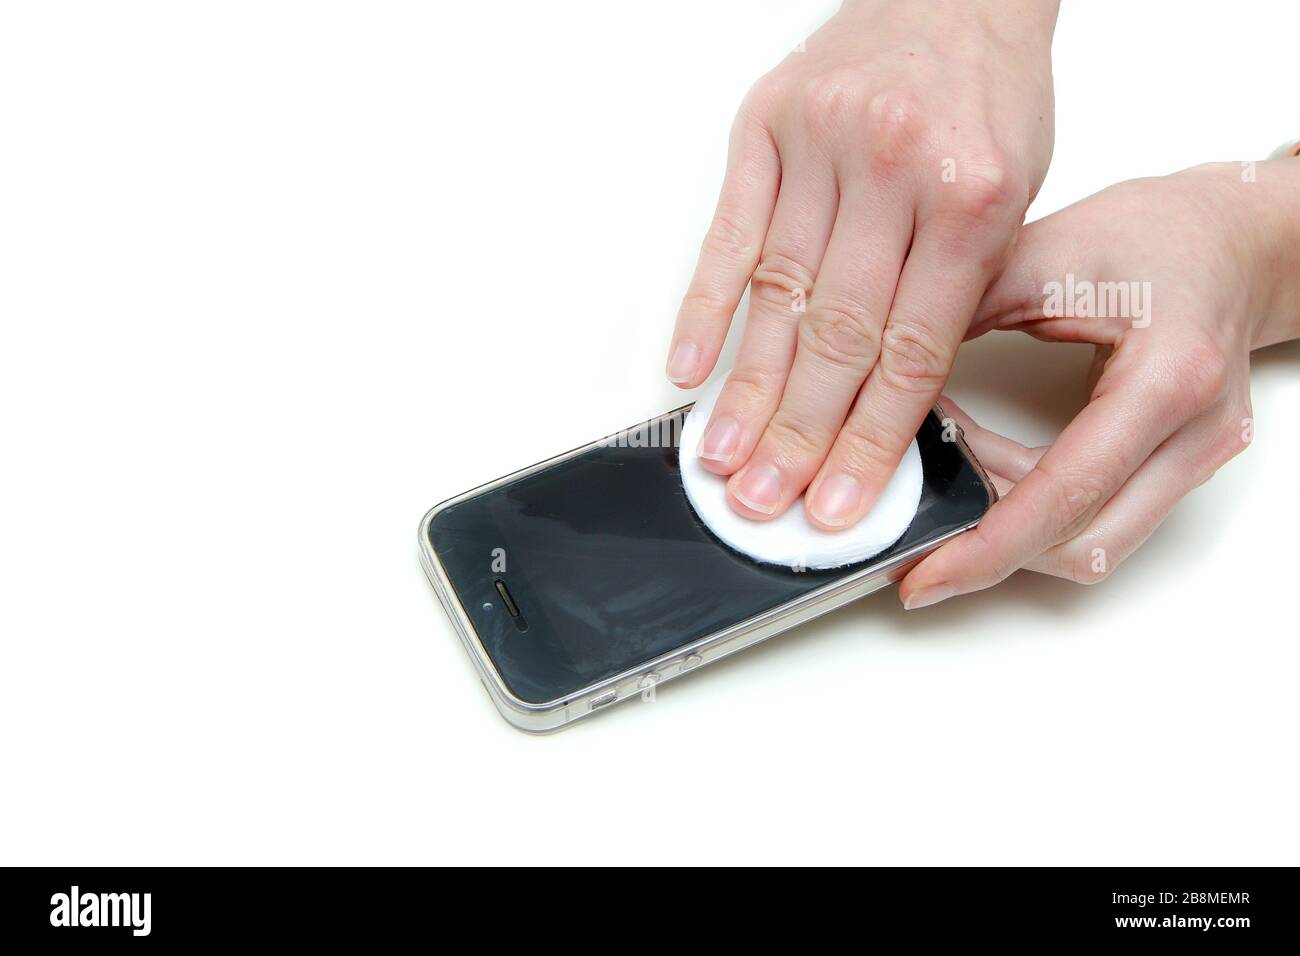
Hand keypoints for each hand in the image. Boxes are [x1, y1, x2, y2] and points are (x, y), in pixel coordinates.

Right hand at [666, 0, 1057, 528]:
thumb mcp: (1014, 196)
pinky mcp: (764, 126)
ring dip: (746, 387)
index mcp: (971, 196)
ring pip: (776, 294)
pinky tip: (688, 366)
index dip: (870, 439)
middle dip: (798, 432)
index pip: (911, 351)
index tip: (841, 501)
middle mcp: (892, 168)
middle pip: (835, 334)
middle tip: (767, 500)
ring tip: (723, 456)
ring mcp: (820, 144)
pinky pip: (727, 231)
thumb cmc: (987, 96)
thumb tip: (885, 405)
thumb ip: (952, 294)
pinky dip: (703, 305)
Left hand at [900, 161, 1299, 607]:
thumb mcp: (1043, 254)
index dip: (984, 546)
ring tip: (944, 486)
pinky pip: (1101, 518)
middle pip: (1082, 543)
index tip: (920, 573)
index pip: (1066, 491)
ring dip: (1008, 528)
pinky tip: (982, 470)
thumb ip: (959, 314)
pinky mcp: (1181, 469)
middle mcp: (1196, 433)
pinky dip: (1033, 508)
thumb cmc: (1157, 233)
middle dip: (986, 550)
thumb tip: (877, 376)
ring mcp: (1197, 460)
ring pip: (1092, 546)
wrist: (1232, 239)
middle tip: (909, 536)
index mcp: (1167, 377)